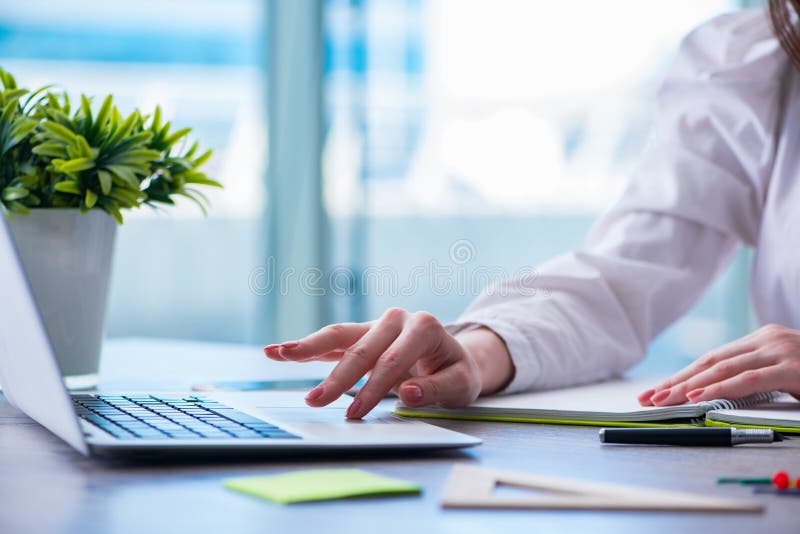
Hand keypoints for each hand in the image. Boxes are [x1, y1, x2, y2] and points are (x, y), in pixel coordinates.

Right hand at [263, 308, 513, 418]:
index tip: (356, 414)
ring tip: (278, 353)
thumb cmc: (457, 372)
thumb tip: (408, 394)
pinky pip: (331, 342)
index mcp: (424, 327)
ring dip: (308, 347)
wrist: (454, 357)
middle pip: (362, 348)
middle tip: (315, 401)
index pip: (393, 361)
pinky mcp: (362, 334)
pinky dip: (305, 347)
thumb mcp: (461, 384)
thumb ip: (436, 389)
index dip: (374, 389)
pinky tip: (277, 351)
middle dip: (337, 378)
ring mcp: (376, 324)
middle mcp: (397, 319)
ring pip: (340, 336)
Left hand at [638, 324, 799, 405]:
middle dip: (676, 381)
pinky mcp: (793, 366)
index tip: (656, 390)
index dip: (681, 375)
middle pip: (709, 361)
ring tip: (664, 400)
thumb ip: (753, 381)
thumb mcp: (783, 377)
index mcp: (762, 340)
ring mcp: (780, 349)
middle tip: (649, 398)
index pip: (711, 358)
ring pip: (723, 368)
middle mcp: (767, 339)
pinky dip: (720, 388)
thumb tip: (710, 397)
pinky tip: (698, 398)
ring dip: (689, 386)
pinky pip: (749, 379)